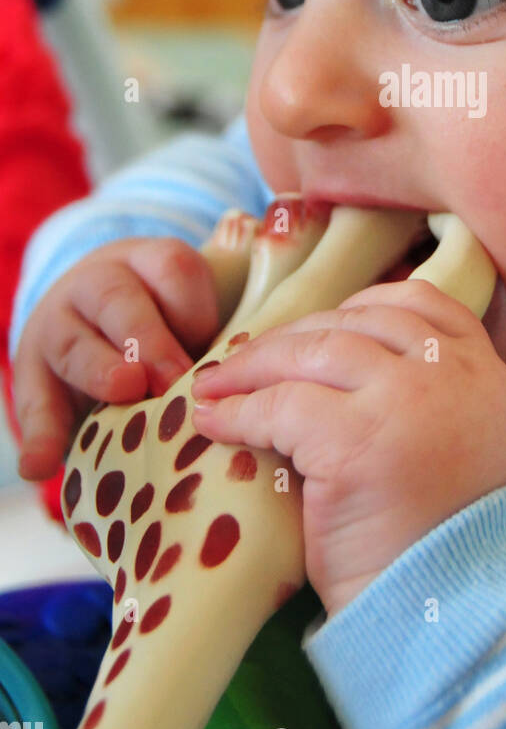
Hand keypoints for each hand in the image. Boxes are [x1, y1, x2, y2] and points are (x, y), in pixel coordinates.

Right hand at [13, 238, 221, 480]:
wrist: (87, 317)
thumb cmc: (160, 323)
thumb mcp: (185, 310)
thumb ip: (213, 333)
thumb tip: (250, 373)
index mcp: (146, 264)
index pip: (173, 269)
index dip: (193, 309)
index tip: (209, 346)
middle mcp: (96, 285)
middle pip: (117, 300)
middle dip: (147, 339)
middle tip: (171, 380)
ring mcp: (59, 324)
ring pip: (72, 341)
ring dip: (97, 369)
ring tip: (123, 392)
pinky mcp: (32, 372)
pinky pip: (32, 401)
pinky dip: (37, 435)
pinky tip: (40, 464)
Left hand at [190, 277, 505, 614]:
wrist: (457, 614)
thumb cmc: (453, 550)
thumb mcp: (473, 451)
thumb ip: (438, 403)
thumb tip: (357, 379)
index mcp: (486, 375)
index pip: (422, 305)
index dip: (362, 307)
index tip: (319, 327)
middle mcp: (452, 374)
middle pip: (357, 323)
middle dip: (294, 337)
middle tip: (248, 359)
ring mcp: (405, 398)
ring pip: (313, 352)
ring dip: (254, 366)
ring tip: (216, 386)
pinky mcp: (355, 439)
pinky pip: (280, 406)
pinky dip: (238, 411)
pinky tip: (213, 422)